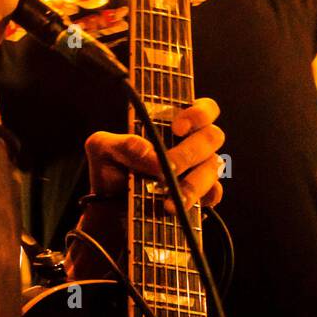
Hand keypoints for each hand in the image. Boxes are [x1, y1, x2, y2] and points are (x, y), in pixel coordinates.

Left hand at [84, 98, 225, 213]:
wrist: (108, 208)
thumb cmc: (109, 169)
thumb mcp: (103, 149)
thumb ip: (123, 144)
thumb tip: (150, 152)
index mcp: (173, 123)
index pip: (204, 108)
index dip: (198, 113)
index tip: (177, 127)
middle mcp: (192, 143)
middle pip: (212, 137)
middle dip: (189, 152)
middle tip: (169, 167)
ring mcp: (199, 169)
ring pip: (213, 168)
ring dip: (192, 184)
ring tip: (169, 202)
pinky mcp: (201, 196)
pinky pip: (214, 195)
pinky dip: (201, 200)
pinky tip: (181, 207)